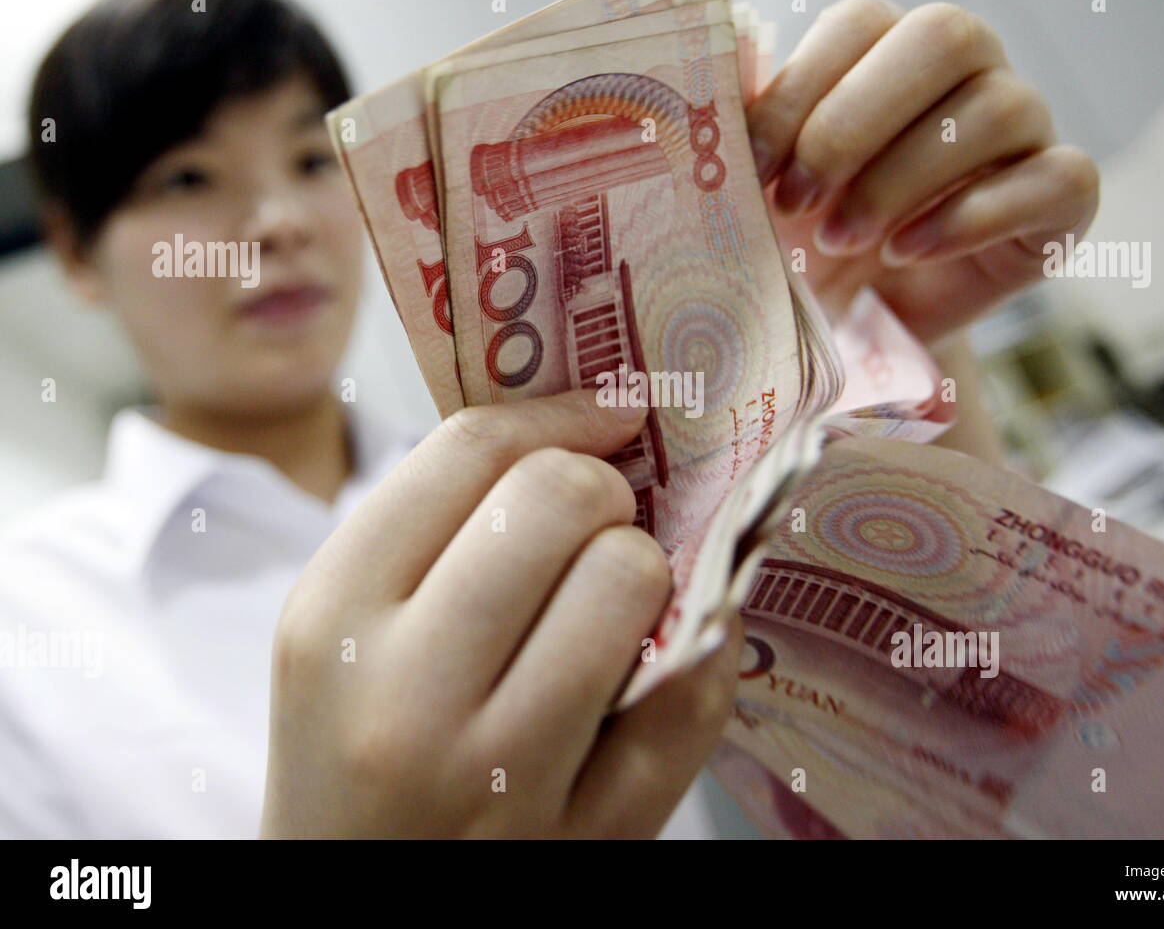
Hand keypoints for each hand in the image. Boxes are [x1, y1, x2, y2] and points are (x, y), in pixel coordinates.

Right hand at [260, 389, 742, 837]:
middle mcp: (405, 697)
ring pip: (630, 581)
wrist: (358, 909)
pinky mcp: (587, 840)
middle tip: (601, 518)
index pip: (468, 452)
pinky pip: (691, 698)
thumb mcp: (342, 638)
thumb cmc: (354, 758)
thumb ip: (431, 532)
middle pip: (558, 498)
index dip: (559, 411)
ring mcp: (499, 778)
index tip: (609, 410)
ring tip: (617, 599)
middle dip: (603, 490)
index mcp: (334, 620)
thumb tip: (582, 433)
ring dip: (646, 572)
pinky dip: (703, 654)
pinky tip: (673, 652)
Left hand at [749, 0, 1099, 341]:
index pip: (860, 23)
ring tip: (844, 241)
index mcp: (891, 46)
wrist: (867, 320)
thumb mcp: (770, 193)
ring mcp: (1027, 125)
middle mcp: (970, 68)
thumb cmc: (813, 240)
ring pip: (997, 108)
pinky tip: (909, 253)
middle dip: (855, 125)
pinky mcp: (1065, 193)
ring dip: (903, 179)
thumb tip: (705, 87)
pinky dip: (970, 217)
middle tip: (798, 204)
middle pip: (944, 37)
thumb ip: (751, 136)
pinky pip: (1052, 178)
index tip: (754, 172)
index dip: (802, 91)